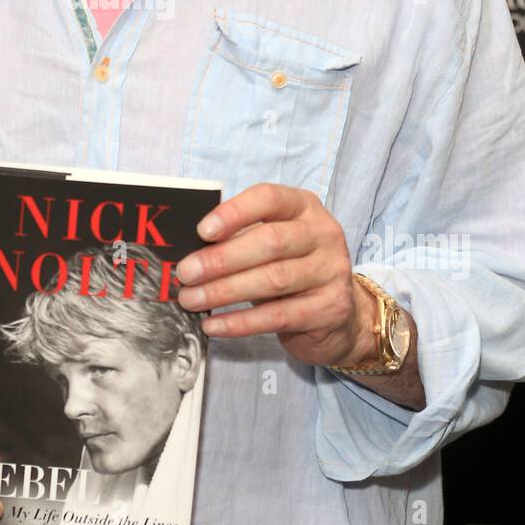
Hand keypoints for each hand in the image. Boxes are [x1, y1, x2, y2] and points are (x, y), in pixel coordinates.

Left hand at [175, 183, 376, 367]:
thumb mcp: (272, 244)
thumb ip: (240, 238)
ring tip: (191, 300)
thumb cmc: (291, 269)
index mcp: (304, 207)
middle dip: (222, 259)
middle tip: (186, 273)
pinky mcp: (329, 309)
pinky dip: (240, 322)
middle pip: (270, 242)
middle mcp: (323, 234)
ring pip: (273, 280)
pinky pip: (278, 316)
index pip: (269, 198)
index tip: (202, 231)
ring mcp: (331, 272)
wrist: (338, 315)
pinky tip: (213, 325)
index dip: (234, 212)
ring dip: (224, 291)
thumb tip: (190, 250)